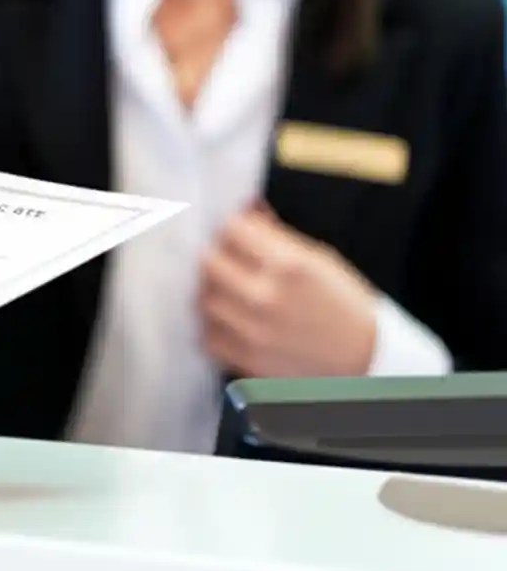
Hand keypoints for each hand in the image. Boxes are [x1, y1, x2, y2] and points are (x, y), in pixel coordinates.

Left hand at [200, 206, 377, 377]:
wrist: (367, 358)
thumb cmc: (344, 304)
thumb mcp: (319, 259)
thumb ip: (276, 236)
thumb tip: (246, 210)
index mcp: (289, 266)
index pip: (232, 230)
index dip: (231, 227)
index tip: (234, 231)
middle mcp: (266, 298)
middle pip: (209, 263)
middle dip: (216, 255)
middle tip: (225, 258)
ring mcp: (254, 332)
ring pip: (204, 299)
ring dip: (211, 290)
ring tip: (228, 289)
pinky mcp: (248, 360)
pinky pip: (208, 336)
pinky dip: (214, 325)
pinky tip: (229, 319)